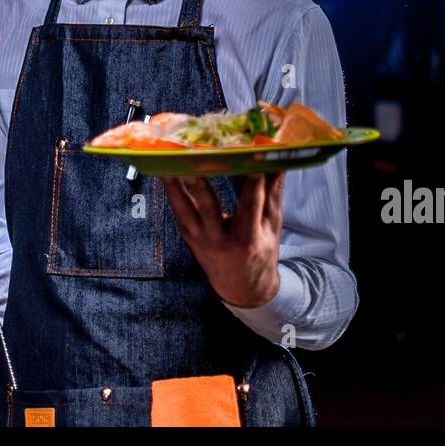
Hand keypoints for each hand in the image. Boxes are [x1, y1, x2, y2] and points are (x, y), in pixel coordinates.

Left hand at [160, 171, 285, 307]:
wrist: (241, 287)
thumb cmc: (261, 252)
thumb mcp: (272, 226)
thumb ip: (274, 193)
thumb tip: (280, 161)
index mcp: (248, 237)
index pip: (251, 205)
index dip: (252, 182)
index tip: (250, 158)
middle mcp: (221, 239)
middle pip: (209, 208)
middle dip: (200, 186)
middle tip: (193, 163)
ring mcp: (201, 239)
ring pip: (185, 210)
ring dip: (175, 188)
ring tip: (167, 165)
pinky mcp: (189, 236)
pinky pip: (178, 212)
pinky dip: (172, 193)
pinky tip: (164, 173)